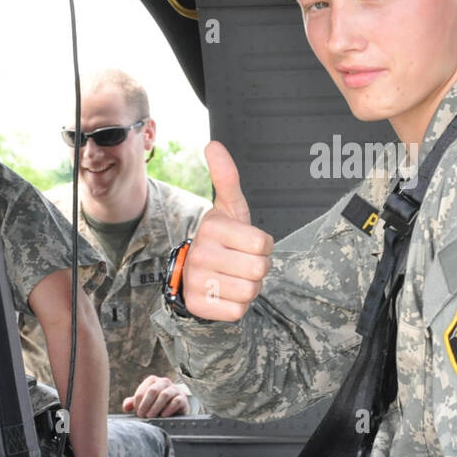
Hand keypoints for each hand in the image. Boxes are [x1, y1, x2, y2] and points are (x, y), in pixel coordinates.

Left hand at [122, 374, 188, 417]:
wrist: (176, 410)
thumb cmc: (157, 404)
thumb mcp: (144, 402)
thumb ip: (133, 403)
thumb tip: (126, 407)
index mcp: (152, 381)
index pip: (143, 390)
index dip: (138, 402)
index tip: (137, 412)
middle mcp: (164, 382)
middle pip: (153, 390)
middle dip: (146, 404)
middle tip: (142, 415)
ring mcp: (174, 389)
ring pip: (164, 395)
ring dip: (156, 407)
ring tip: (151, 416)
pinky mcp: (182, 398)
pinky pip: (176, 401)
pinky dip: (169, 409)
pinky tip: (163, 415)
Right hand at [182, 141, 274, 320]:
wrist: (193, 274)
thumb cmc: (222, 240)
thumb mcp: (228, 209)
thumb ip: (226, 178)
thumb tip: (213, 144)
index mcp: (213, 227)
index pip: (263, 243)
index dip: (263, 246)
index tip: (247, 244)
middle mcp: (201, 253)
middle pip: (259, 269)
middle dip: (258, 269)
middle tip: (242, 263)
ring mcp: (196, 281)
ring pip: (250, 292)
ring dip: (249, 288)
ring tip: (233, 278)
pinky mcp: (198, 305)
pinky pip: (238, 311)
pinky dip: (237, 306)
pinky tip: (224, 294)